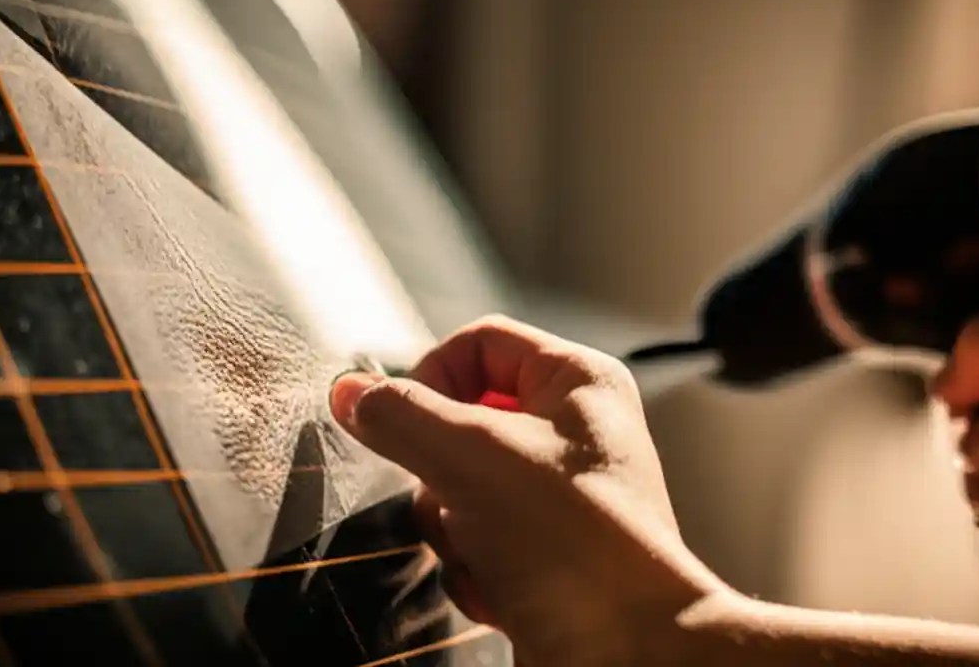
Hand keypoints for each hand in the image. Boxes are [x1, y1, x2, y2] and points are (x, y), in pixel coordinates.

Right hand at [329, 315, 720, 665]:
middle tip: (459, 497)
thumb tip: (349, 392)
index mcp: (576, 383)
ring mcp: (554, 497)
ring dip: (454, 529)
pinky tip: (502, 589)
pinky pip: (471, 542)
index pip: (478, 342)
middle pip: (457, 422)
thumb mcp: (474, 458)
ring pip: (455, 489)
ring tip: (489, 552)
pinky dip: (473, 569)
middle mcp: (569, 433)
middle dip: (440, 473)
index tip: (400, 419)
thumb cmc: (580, 544)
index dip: (431, 374)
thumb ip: (403, 417)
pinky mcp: (540, 554)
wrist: (629, 652)